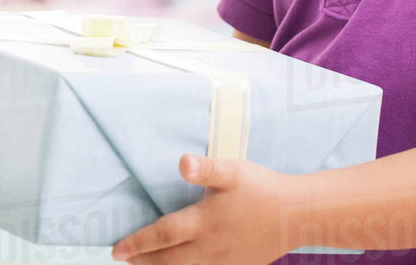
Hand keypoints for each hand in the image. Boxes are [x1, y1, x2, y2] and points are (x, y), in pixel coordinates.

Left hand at [111, 153, 292, 263]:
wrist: (298, 215)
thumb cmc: (262, 188)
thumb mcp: (232, 171)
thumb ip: (205, 168)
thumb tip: (182, 161)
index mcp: (204, 222)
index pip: (162, 235)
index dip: (138, 243)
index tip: (116, 250)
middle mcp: (210, 247)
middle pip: (169, 260)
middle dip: (143, 261)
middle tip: (123, 259)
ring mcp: (223, 261)